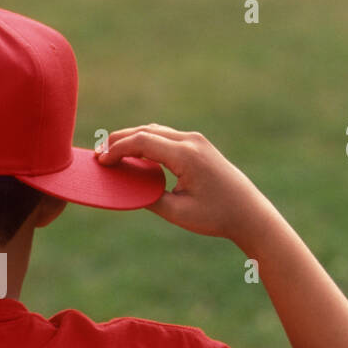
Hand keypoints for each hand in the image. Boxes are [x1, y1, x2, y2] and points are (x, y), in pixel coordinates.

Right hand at [99, 125, 277, 246]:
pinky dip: (146, 143)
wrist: (249, 213)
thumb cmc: (216, 216)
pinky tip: (135, 155)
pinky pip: (165, 137)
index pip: (142, 142)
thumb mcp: (177, 213)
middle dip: (119, 140)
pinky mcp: (199, 145)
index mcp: (186, 156)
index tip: (101, 162)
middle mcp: (192, 141)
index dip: (117, 150)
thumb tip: (127, 186)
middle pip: (145, 131)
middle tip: (98, 154)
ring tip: (112, 154)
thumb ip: (148, 198)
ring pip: (155, 131)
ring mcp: (196, 141)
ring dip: (132, 139)